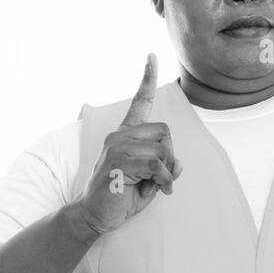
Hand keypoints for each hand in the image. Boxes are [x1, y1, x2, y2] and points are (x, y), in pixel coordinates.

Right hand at [70, 53, 183, 238]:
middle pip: (165, 132)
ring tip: (156, 185)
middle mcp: (119, 135)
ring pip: (163, 149)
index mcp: (126, 135)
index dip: (147, 79)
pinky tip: (159, 190)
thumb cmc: (121, 197)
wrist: (94, 216)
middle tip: (161, 176)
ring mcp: (116, 147)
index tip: (151, 56)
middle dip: (170, 155)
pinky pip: (156, 164)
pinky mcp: (118, 162)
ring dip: (167, 171)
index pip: (139, 102)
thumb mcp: (150, 181)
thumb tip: (179, 163)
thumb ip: (164, 168)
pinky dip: (164, 180)